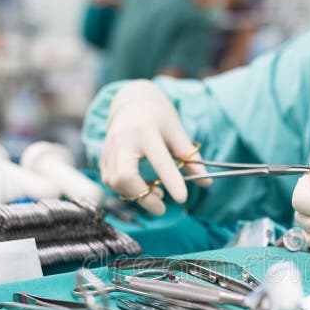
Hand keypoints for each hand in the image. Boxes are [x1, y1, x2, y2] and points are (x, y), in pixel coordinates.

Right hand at [101, 80, 210, 214]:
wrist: (130, 103)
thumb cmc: (158, 118)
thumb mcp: (177, 131)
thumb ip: (190, 156)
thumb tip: (207, 182)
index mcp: (145, 130)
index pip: (159, 160)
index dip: (171, 181)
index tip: (182, 199)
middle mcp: (123, 139)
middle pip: (125, 176)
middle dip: (144, 197)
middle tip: (162, 207)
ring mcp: (109, 149)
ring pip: (115, 183)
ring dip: (136, 196)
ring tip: (156, 194)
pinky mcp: (102, 158)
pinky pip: (110, 181)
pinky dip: (126, 191)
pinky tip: (142, 188)